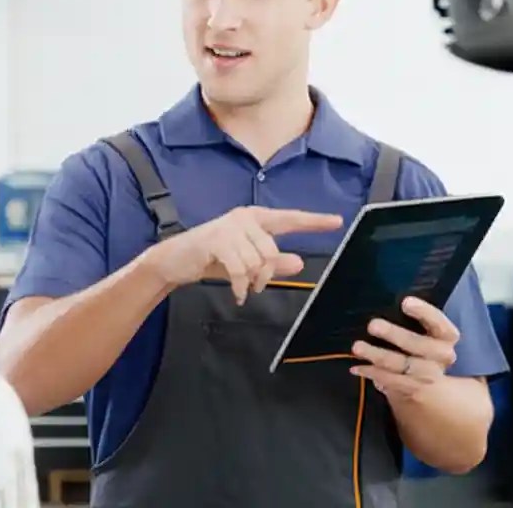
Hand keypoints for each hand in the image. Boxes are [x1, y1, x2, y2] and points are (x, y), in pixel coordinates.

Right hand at [139, 206, 342, 305]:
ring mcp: (229, 227)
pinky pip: (239, 269)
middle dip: (266, 274)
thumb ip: (272, 262)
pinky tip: (237, 294)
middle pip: (271, 250)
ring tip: (242, 287)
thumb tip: (300, 262)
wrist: (175, 260)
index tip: (337, 221)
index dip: (313, 221)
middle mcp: (244, 218)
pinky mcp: (216, 241)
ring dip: (251, 281)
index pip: (289, 218)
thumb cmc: (212, 257)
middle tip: (256, 286)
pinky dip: (240, 286)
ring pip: (256, 261)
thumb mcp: (246, 261)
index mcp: (255, 218)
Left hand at [349, 297, 459, 399]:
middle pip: (420, 345)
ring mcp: (430, 375)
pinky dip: (372, 373)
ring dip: (378, 355)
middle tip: (372, 325)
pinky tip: (356, 368)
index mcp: (447, 336)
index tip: (405, 302)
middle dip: (395, 334)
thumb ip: (410, 320)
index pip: (438, 322)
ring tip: (357, 347)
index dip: (424, 312)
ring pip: (403, 365)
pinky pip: (391, 381)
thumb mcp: (421, 331)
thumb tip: (381, 304)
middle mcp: (443, 356)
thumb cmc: (418, 348)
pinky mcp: (414, 390)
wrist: (429, 387)